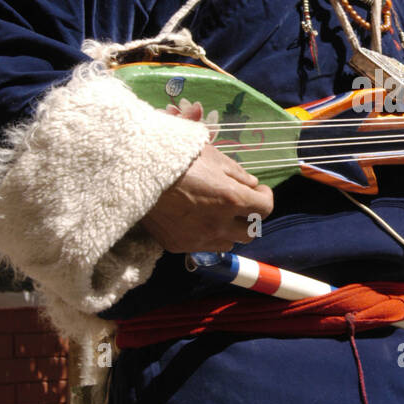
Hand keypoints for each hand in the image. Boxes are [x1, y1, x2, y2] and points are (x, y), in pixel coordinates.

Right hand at [140, 143, 273, 252]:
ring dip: (230, 230)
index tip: (259, 190)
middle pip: (251, 232)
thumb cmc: (178, 158)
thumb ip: (238, 173)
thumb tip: (252, 185)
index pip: (265, 209)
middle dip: (250, 217)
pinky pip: (204, 247)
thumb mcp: (213, 156)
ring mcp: (199, 238)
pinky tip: (198, 220)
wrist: (137, 171)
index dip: (265, 197)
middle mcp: (219, 224)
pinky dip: (207, 236)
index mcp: (231, 199)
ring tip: (219, 214)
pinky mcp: (180, 245)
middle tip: (241, 204)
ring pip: (229, 243)